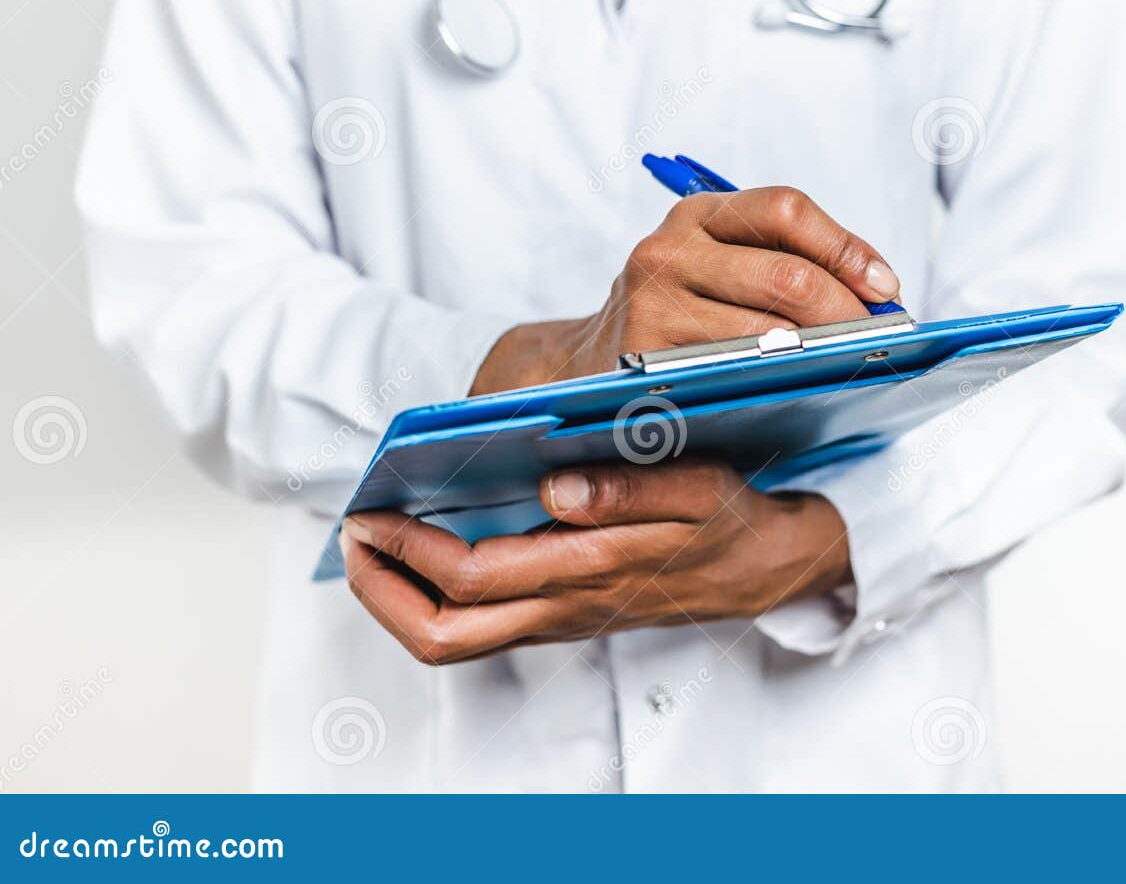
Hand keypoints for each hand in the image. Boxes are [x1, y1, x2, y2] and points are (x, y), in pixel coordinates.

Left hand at [338, 459, 851, 664]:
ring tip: (378, 544)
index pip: (470, 577)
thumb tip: (557, 486)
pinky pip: (480, 626)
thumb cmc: (730, 521)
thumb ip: (634, 486)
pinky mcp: (563, 615)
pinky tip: (430, 546)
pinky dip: (436, 594)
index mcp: (587, 571)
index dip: (407, 549)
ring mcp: (559, 619)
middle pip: (442, 637)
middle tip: (357, 534)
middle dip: (381, 591)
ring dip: (401, 598)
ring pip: (455, 642)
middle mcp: (563, 608)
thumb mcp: (700, 490)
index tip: (372, 506)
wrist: (766, 571)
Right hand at [470, 186, 900, 392]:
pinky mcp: (645, 356)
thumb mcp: (717, 269)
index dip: (846, 247)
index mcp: (699, 214)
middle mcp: (668, 248)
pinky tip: (801, 393)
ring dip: (823, 356)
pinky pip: (734, 372)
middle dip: (848, 314)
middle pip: (787, 275)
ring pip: (768, 332)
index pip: (786, 210)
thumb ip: (784, 266)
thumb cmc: (679, 320)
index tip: (886, 288)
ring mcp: (651, 302)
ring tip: (852, 370)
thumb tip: (879, 295)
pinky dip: (778, 384)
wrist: (584, 367)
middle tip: (878, 345)